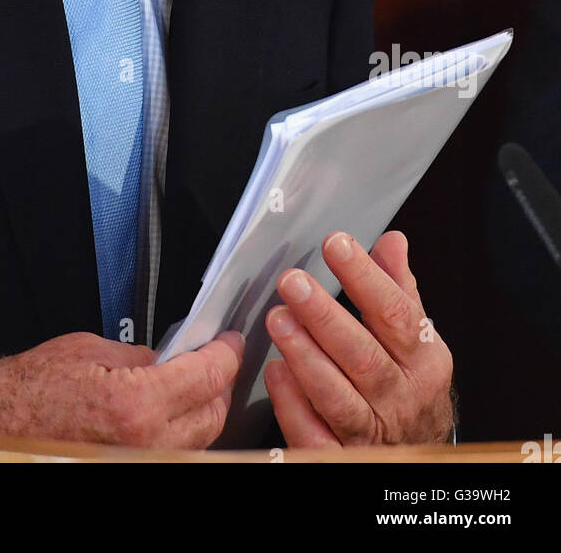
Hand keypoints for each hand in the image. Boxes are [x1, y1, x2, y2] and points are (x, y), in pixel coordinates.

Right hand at [0, 328, 244, 447]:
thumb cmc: (32, 388)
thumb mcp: (91, 348)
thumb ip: (142, 355)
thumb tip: (172, 357)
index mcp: (136, 405)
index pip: (208, 377)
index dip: (226, 353)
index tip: (231, 341)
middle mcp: (144, 444)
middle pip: (213, 414)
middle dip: (221, 382)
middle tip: (217, 357)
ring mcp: (138, 463)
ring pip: (200, 439)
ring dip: (205, 409)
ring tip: (198, 382)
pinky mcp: (128, 469)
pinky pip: (174, 452)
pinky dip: (183, 432)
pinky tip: (176, 412)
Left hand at [264, 230, 453, 446]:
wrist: (419, 454)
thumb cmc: (409, 384)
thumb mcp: (415, 337)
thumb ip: (399, 289)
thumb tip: (393, 241)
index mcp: (422, 361)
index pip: (395, 314)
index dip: (365, 278)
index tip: (335, 244)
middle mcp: (400, 398)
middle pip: (363, 357)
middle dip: (325, 317)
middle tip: (292, 281)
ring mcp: (372, 432)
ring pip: (337, 398)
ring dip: (305, 356)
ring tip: (277, 318)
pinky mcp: (342, 457)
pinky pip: (315, 436)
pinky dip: (293, 406)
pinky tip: (275, 372)